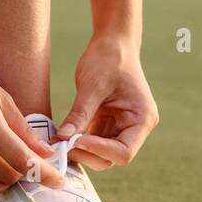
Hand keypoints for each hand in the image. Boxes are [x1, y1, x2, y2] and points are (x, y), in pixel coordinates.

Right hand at [0, 40, 62, 195]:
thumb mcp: (0, 96)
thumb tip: (45, 153)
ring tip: (8, 168)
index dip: (44, 174)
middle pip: (5, 178)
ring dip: (2, 183)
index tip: (58, 182)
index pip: (21, 159)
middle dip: (23, 176)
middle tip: (29, 166)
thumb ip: (23, 129)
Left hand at [57, 34, 158, 170]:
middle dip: (87, 154)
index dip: (100, 151)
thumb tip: (62, 138)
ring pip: (101, 155)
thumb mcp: (92, 86)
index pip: (124, 152)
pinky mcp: (107, 126)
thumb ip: (80, 113)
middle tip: (62, 144)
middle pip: (112, 158)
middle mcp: (135, 128)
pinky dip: (78, 143)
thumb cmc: (108, 59)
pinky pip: (93, 143)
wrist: (111, 44)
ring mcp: (121, 128)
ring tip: (59, 141)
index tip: (75, 141)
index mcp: (142, 119)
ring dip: (80, 151)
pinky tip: (62, 137)